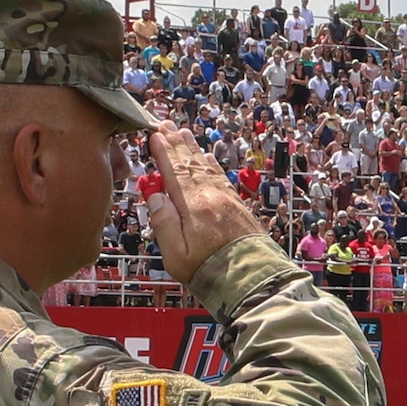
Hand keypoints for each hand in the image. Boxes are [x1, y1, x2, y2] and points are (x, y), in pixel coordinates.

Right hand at [142, 130, 256, 285]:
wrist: (251, 280)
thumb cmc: (209, 272)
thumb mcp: (175, 255)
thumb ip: (163, 224)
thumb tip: (155, 196)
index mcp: (193, 206)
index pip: (175, 171)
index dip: (164, 152)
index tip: (154, 135)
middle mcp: (212, 197)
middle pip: (191, 163)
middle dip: (177, 143)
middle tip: (166, 125)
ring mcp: (227, 200)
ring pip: (206, 167)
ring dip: (193, 149)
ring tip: (183, 133)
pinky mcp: (238, 208)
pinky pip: (221, 177)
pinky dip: (212, 164)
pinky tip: (208, 158)